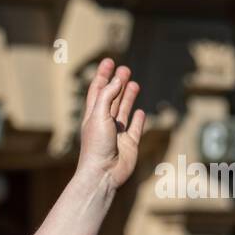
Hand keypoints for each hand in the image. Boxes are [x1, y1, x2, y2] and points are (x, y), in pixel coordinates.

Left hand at [76, 58, 145, 188]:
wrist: (103, 173)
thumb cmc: (96, 146)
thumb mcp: (99, 115)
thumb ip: (108, 96)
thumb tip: (118, 78)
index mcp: (93, 116)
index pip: (97, 91)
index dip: (102, 76)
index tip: (108, 61)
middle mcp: (104, 123)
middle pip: (111, 98)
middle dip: (117, 83)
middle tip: (125, 68)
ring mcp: (117, 134)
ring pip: (123, 111)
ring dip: (128, 97)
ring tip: (134, 83)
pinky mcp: (129, 144)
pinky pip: (135, 128)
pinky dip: (138, 119)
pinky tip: (140, 112)